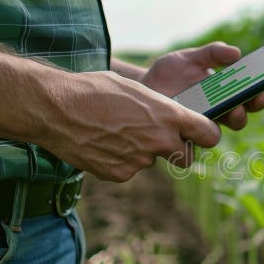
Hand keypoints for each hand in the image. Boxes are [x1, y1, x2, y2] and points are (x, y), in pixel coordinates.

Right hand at [41, 71, 220, 181]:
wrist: (55, 108)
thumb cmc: (94, 89)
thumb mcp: (133, 89)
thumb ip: (157, 108)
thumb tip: (167, 117)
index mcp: (168, 115)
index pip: (208, 133)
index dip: (207, 135)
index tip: (203, 134)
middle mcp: (159, 141)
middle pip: (186, 157)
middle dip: (176, 151)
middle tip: (158, 139)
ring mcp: (140, 160)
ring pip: (150, 160)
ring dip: (140, 151)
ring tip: (113, 132)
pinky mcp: (120, 174)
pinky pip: (127, 169)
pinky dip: (119, 160)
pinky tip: (101, 143)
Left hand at [139, 42, 263, 129]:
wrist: (142, 88)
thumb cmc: (169, 73)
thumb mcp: (189, 57)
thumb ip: (211, 53)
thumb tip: (236, 53)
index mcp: (224, 94)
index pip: (249, 98)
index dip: (260, 97)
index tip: (262, 91)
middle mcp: (216, 113)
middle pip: (240, 119)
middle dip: (244, 113)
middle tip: (241, 105)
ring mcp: (199, 127)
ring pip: (218, 134)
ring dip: (220, 126)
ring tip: (218, 114)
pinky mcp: (182, 137)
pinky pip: (192, 143)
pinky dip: (193, 137)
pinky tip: (189, 124)